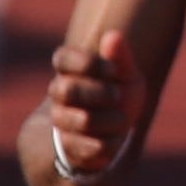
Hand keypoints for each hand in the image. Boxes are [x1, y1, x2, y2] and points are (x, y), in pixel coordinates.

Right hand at [43, 26, 143, 182]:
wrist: (112, 134)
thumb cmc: (118, 96)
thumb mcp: (126, 75)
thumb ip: (120, 57)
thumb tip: (114, 35)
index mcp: (69, 72)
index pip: (62, 59)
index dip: (90, 63)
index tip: (113, 70)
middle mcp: (59, 96)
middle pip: (68, 90)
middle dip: (102, 93)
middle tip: (117, 95)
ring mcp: (62, 123)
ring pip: (84, 121)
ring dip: (113, 121)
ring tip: (120, 120)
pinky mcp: (70, 150)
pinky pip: (92, 147)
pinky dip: (111, 143)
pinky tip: (114, 139)